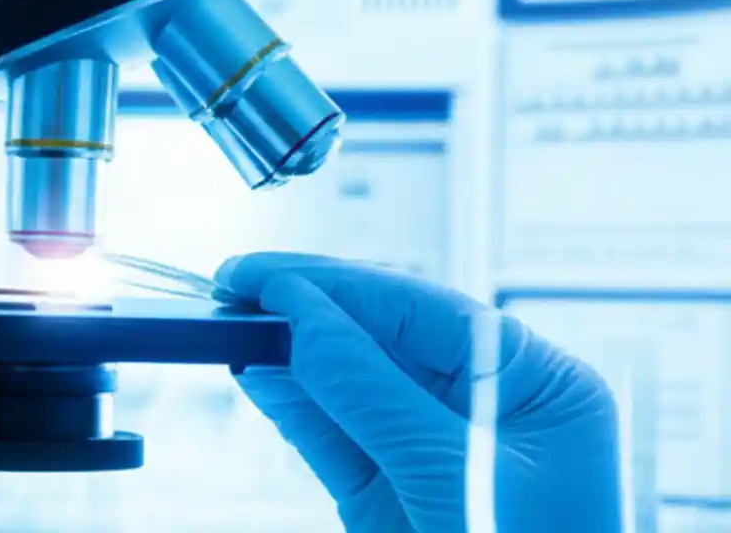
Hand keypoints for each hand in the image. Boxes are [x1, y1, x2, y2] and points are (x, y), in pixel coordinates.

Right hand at [216, 254, 620, 532]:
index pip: (420, 306)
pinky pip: (335, 435)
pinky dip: (293, 406)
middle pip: (380, 336)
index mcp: (536, 383)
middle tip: (231, 292)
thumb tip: (301, 317)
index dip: (334, 284)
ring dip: (288, 354)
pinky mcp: (393, 490)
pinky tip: (257, 374)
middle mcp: (487, 405)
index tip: (264, 276)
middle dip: (304, 312)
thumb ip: (372, 393)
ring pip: (348, 384)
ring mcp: (435, 448)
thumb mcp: (454, 477)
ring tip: (230, 325)